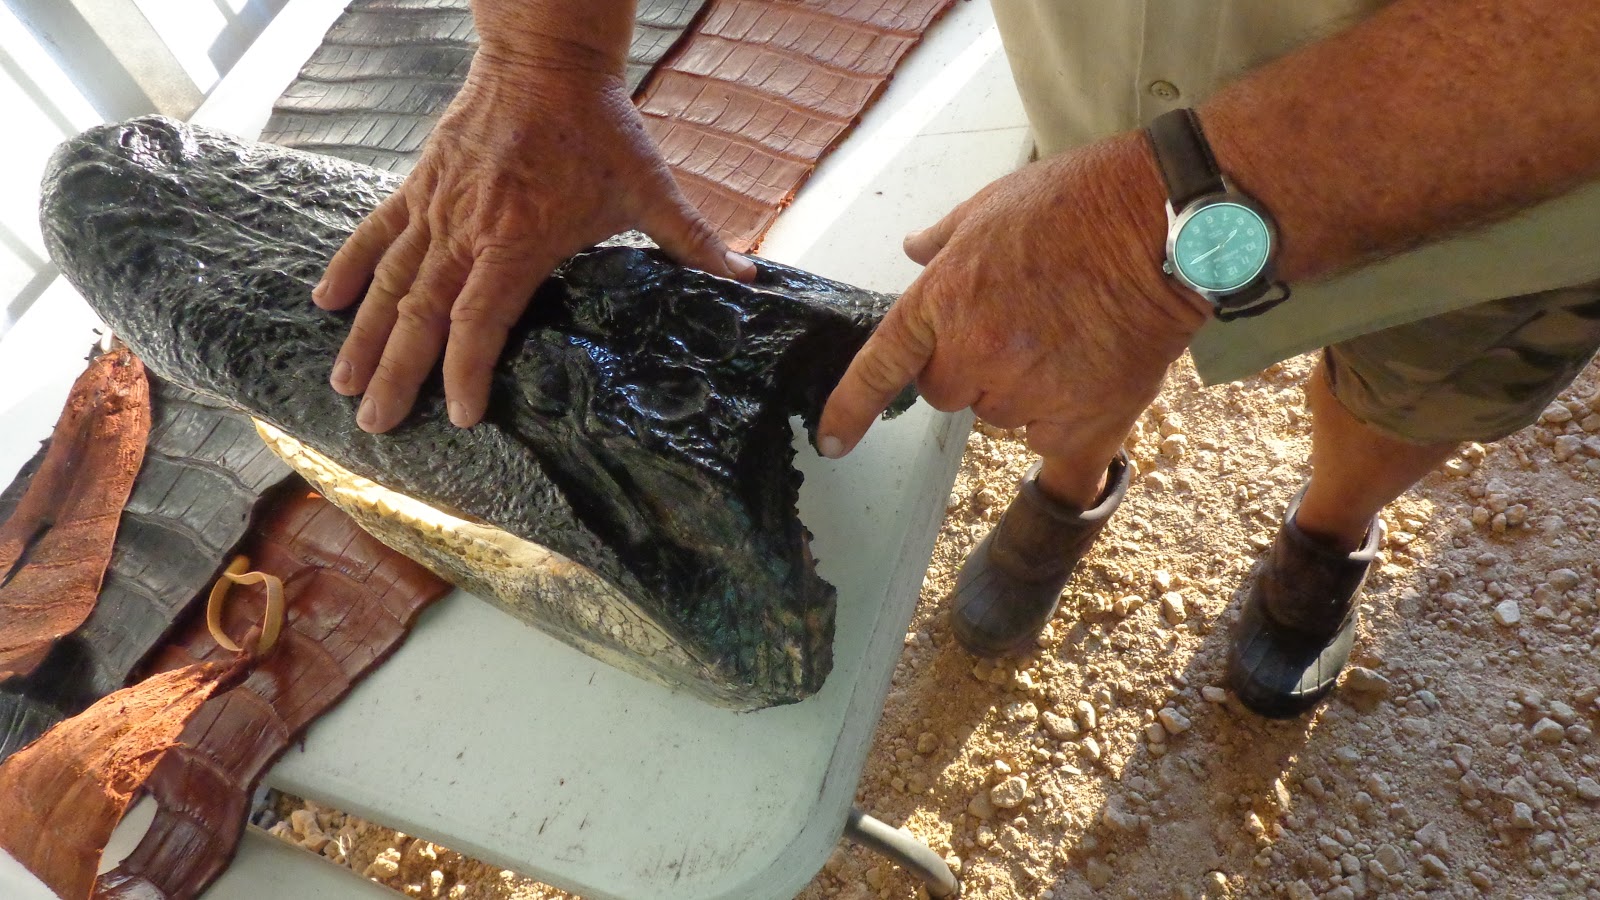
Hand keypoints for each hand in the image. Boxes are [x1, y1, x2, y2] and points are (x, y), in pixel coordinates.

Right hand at [314, 57, 753, 432]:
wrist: (546, 57)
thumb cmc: (600, 126)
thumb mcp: (650, 186)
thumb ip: (695, 240)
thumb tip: (749, 280)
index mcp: (520, 241)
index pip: (482, 320)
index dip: (467, 371)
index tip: (461, 415)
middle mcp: (468, 230)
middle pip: (421, 314)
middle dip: (398, 374)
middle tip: (377, 426)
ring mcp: (437, 207)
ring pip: (390, 281)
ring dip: (364, 335)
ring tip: (343, 384)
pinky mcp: (420, 184)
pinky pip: (376, 232)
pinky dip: (351, 267)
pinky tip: (325, 302)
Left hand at [816, 133, 1208, 471]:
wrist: (1163, 222)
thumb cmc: (1078, 202)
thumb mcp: (991, 203)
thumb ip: (944, 240)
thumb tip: (912, 249)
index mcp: (942, 301)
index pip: (881, 367)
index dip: (851, 410)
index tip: (832, 442)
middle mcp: (976, 354)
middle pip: (949, 394)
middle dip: (972, 369)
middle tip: (1023, 325)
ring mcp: (1029, 392)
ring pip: (1005, 418)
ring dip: (1025, 392)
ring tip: (1070, 337)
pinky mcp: (1084, 422)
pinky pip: (1058, 460)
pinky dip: (1068, 435)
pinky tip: (1087, 405)